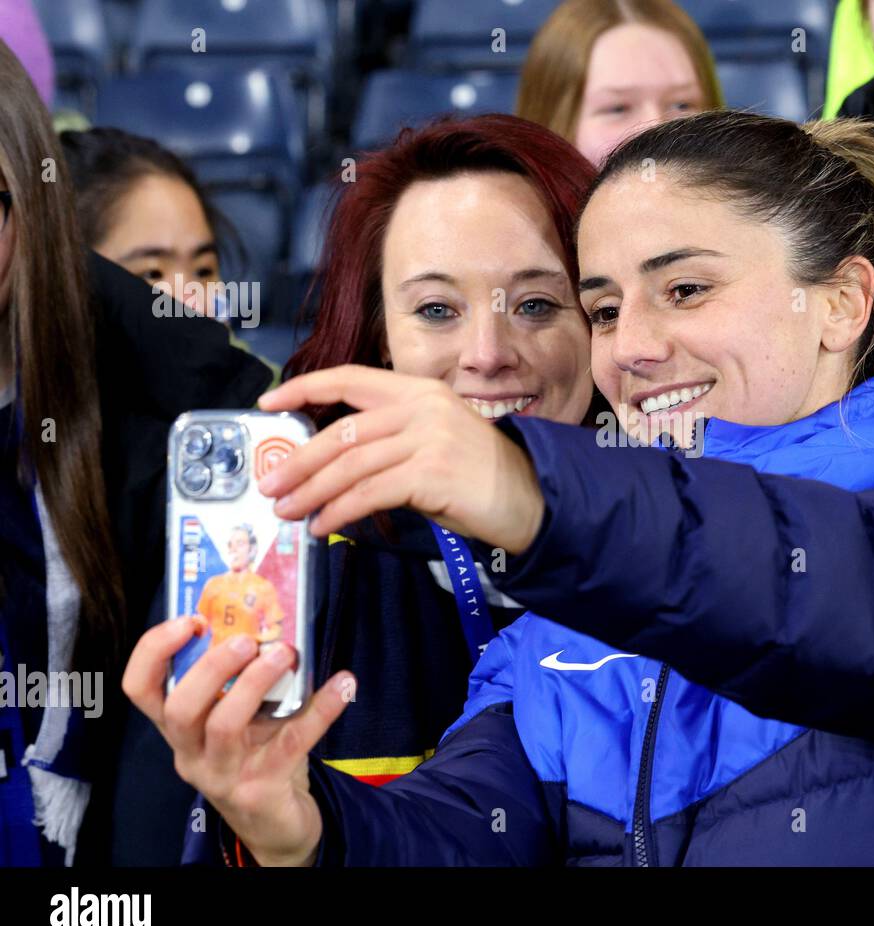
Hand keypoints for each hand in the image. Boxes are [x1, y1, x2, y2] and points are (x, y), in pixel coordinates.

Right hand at [122, 615, 354, 866]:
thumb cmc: (254, 757)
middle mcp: (190, 752)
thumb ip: (240, 681)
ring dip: (255, 682)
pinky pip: (291, 743)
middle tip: (246, 641)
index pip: (140, 688)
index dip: (155, 650)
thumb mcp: (238, 719)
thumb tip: (272, 623)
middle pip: (179, 708)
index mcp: (179, 728)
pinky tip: (344, 684)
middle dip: (211, 667)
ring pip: (224, 726)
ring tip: (285, 654)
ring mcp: (222, 774)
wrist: (276, 824)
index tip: (190, 619)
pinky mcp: (261, 789)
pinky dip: (321, 709)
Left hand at [257, 365, 545, 553]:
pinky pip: (369, 493)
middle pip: (341, 432)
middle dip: (298, 462)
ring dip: (311, 493)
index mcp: (419, 391)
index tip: (268, 403)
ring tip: (288, 512)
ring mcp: (428, 438)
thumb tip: (331, 469)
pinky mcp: (430, 473)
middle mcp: (422, 407)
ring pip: (349, 465)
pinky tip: (324, 525)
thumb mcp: (432, 444)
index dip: (303, 388)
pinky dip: (339, 511)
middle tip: (270, 486)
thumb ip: (388, 445)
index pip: (348, 378)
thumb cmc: (480, 478)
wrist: (532, 499)